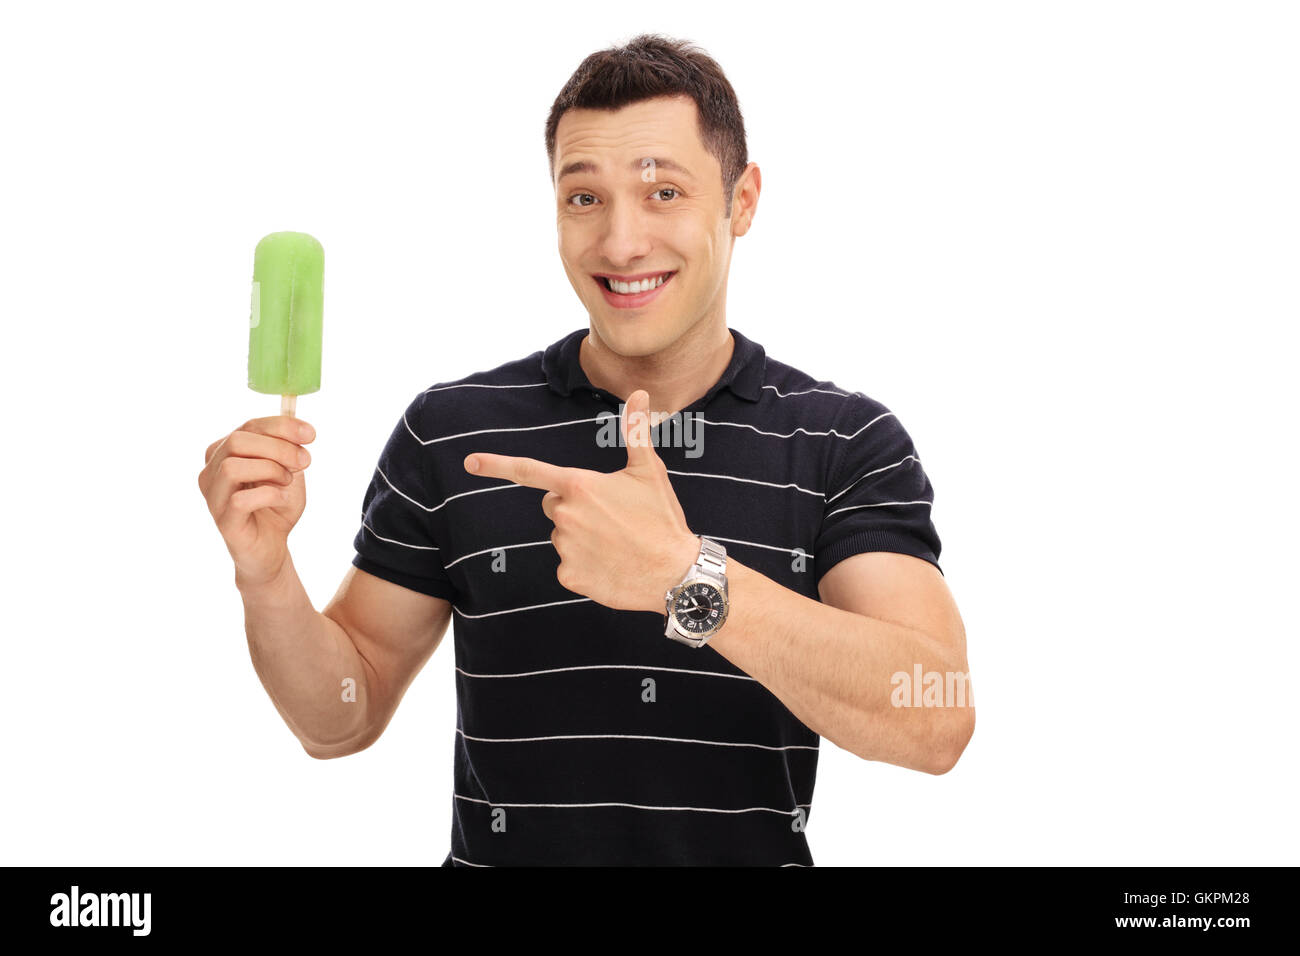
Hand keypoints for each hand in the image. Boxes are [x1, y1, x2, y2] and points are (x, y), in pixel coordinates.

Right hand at [198, 416, 314, 588]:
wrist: (273, 548)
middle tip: (304, 461)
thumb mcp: (288, 471)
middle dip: (278, 447)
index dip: (281, 426)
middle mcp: (211, 472)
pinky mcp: (223, 521)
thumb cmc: (276, 506)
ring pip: (232, 466)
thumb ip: (289, 449)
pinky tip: (280, 499)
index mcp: (224, 453)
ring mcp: (213, 497)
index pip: (249, 426)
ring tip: (286, 482)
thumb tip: (301, 430)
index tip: (311, 434)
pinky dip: (268, 494)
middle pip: (237, 441)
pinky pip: (240, 500)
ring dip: (269, 469)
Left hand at [464, 389, 698, 612]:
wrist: (674, 574)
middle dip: (573, 507)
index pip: (530, 471)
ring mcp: (565, 547)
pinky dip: (586, 565)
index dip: (497, 464)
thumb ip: (635, 432)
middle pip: (553, 504)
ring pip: (562, 535)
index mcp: (579, 485)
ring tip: (616, 542)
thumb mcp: (649, 472)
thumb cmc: (661, 518)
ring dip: (582, 537)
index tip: (471, 462)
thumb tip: (640, 393)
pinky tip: (611, 565)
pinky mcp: (569, 576)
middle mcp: (565, 515)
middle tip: (610, 517)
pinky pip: (568, 565)